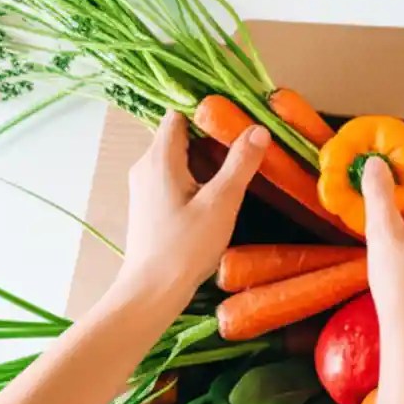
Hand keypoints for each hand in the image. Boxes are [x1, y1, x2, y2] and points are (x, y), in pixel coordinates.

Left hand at [116, 111, 268, 299]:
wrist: (151, 290)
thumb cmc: (185, 246)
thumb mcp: (221, 203)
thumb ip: (240, 164)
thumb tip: (258, 129)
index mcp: (160, 158)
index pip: (178, 115)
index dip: (206, 113)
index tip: (236, 122)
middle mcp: (146, 166)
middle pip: (179, 135)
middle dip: (211, 138)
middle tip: (244, 147)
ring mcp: (144, 186)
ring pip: (177, 158)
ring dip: (205, 160)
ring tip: (236, 172)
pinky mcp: (148, 205)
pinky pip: (173, 177)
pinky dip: (195, 178)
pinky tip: (215, 196)